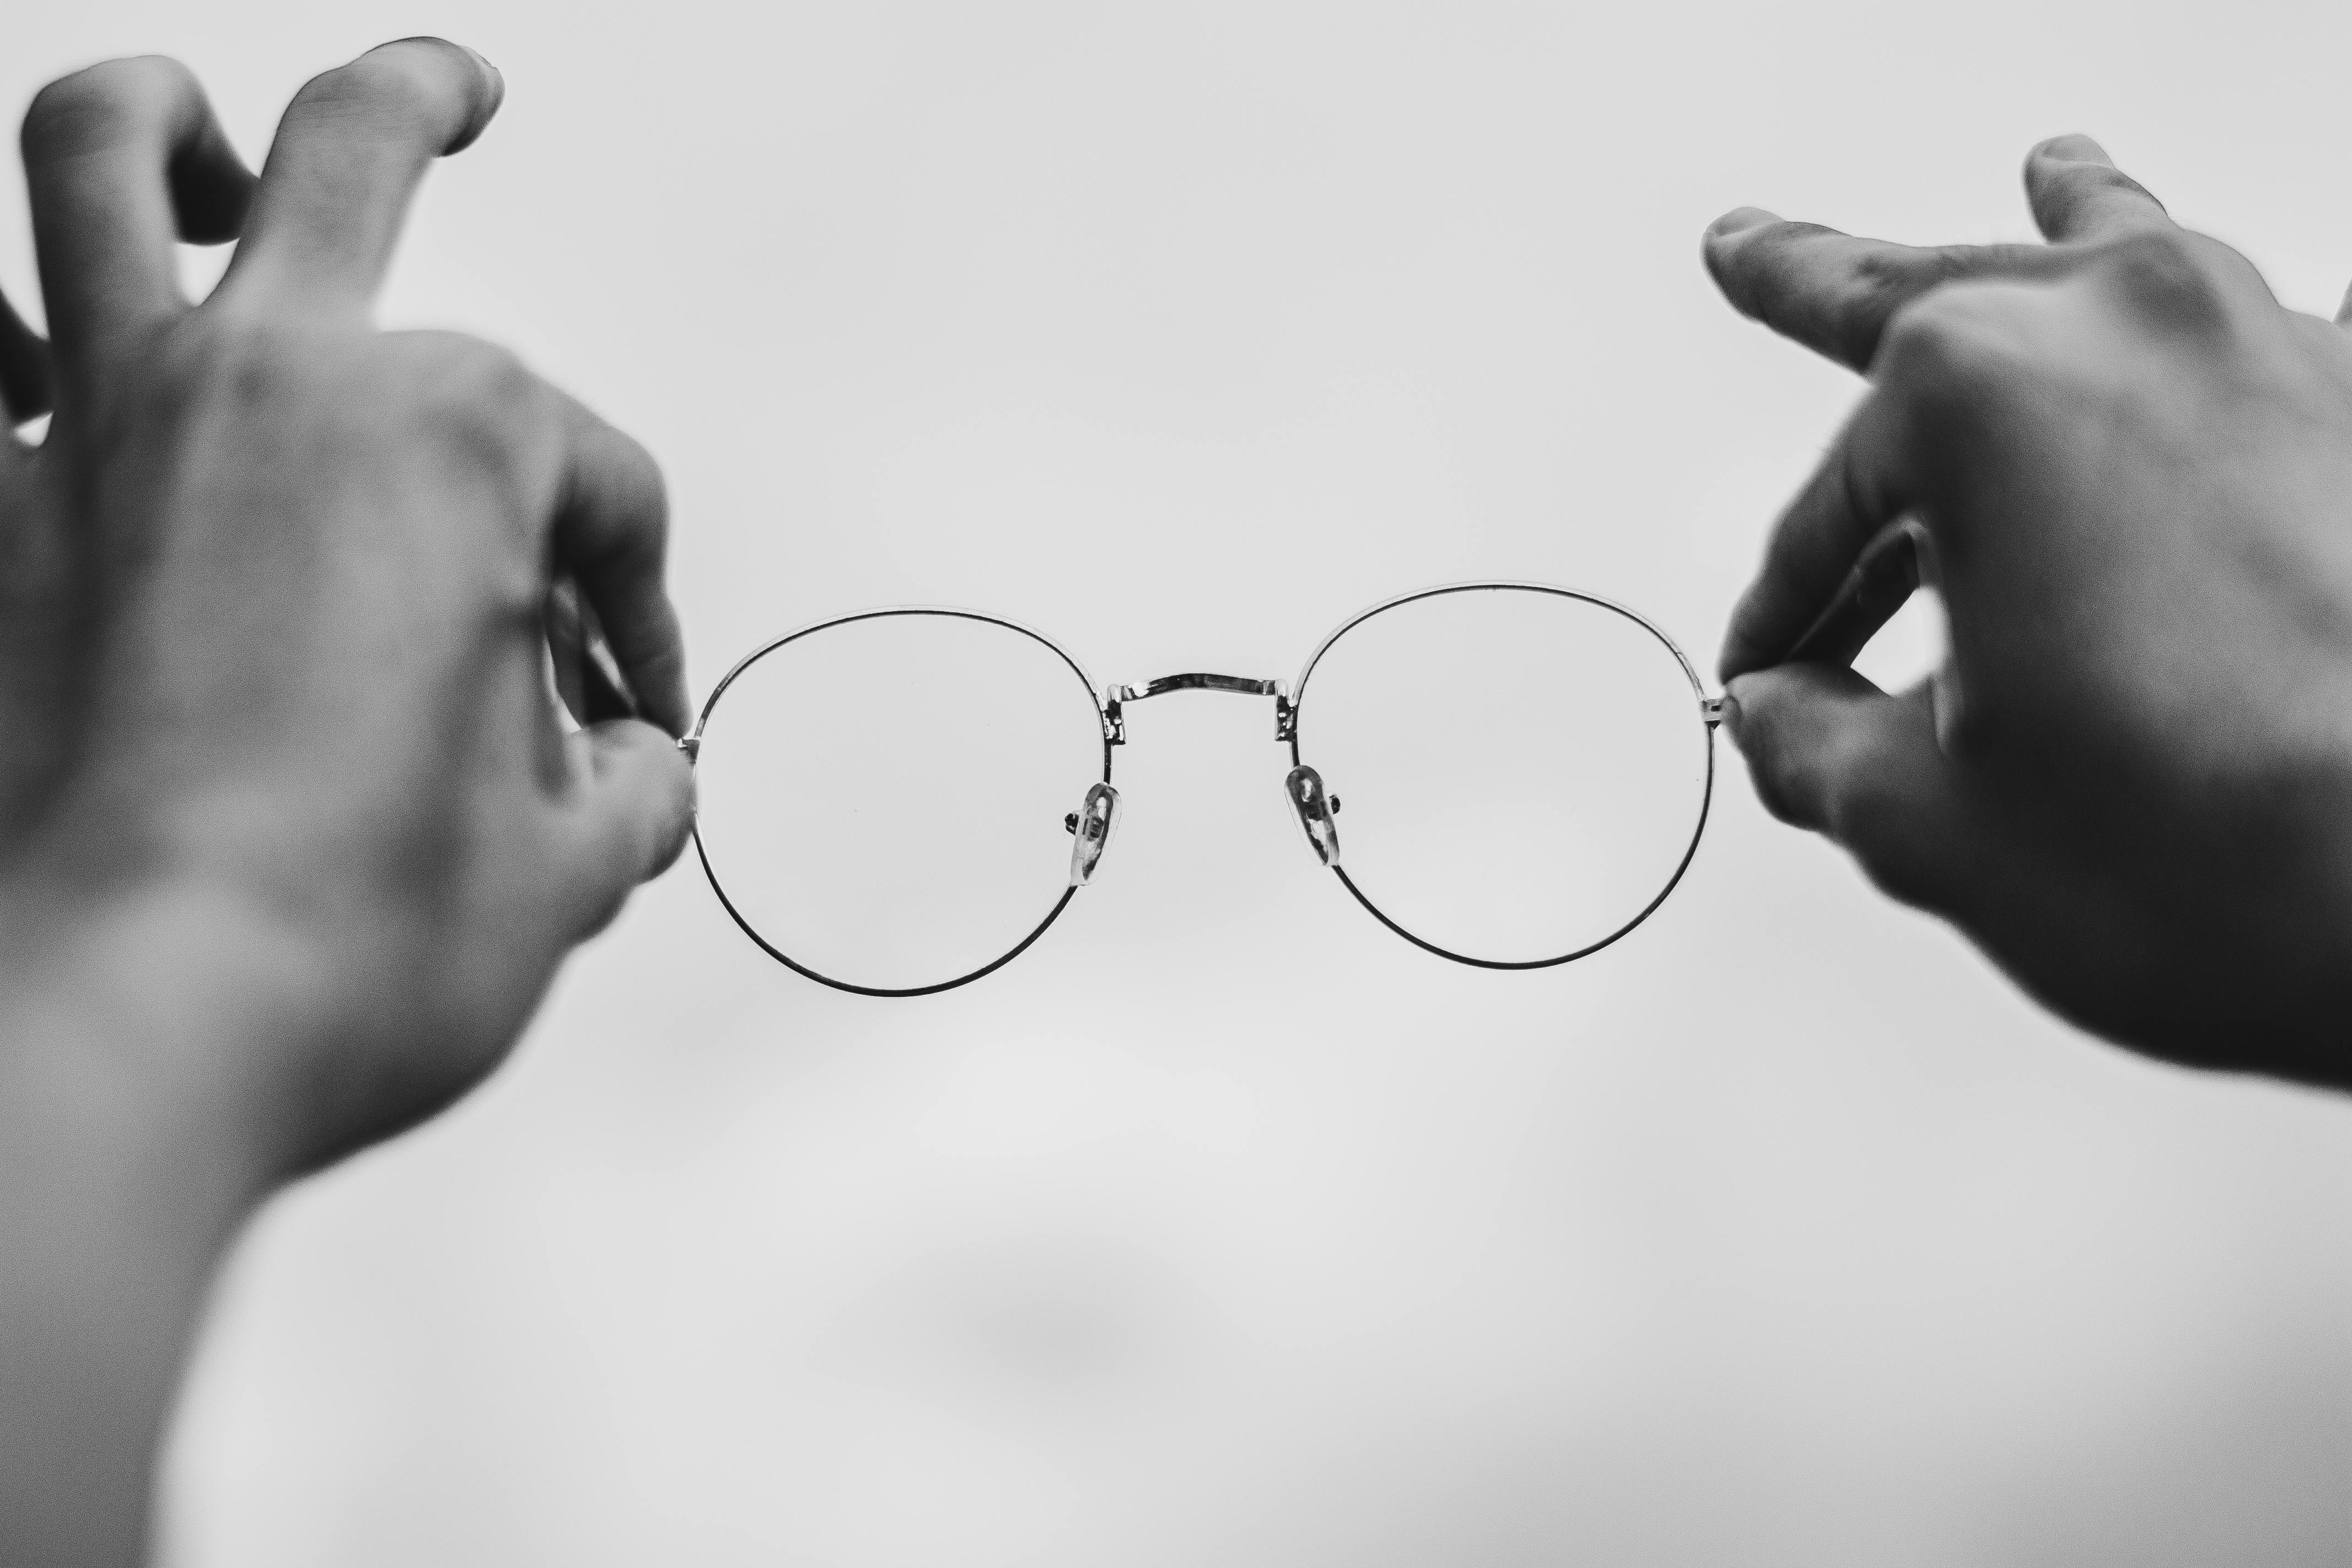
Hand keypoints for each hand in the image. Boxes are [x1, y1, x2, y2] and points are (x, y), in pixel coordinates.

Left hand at [0, 41, 694, 1173]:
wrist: (132, 1032)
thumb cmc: (359, 945)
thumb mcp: (562, 871)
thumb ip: (621, 791)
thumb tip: (634, 777)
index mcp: (460, 441)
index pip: (600, 491)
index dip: (638, 607)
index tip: (631, 720)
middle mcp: (283, 382)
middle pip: (354, 152)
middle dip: (420, 96)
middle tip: (457, 89)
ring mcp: (109, 429)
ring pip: (92, 160)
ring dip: (155, 123)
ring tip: (195, 145)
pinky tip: (30, 371)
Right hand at [1704, 137, 2351, 1089]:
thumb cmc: (2213, 858)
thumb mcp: (1928, 819)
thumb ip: (1819, 747)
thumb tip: (1785, 716)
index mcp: (1983, 399)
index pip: (1828, 509)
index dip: (1782, 606)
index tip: (1771, 669)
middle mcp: (2135, 331)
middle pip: (1937, 301)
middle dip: (1825, 283)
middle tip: (1752, 253)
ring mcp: (2279, 354)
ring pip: (2131, 261)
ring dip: (2062, 229)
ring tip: (2050, 175)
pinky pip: (2276, 340)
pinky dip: (2219, 346)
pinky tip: (2220, 340)